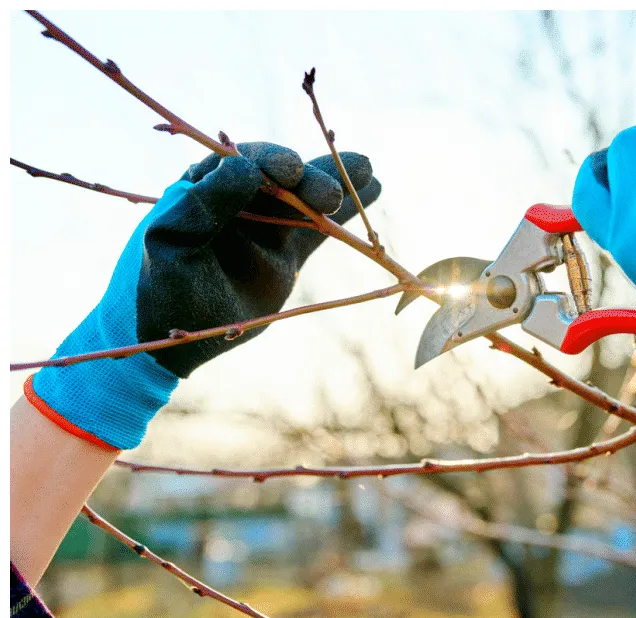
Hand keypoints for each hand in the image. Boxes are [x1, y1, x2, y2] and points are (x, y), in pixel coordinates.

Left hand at [29, 142, 380, 448]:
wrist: (172, 338)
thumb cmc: (163, 287)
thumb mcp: (173, 244)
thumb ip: (204, 204)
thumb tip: (246, 167)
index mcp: (205, 186)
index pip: (244, 161)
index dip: (270, 161)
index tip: (290, 172)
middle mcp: (240, 199)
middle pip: (283, 177)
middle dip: (309, 179)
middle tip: (328, 196)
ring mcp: (266, 225)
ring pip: (306, 197)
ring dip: (334, 185)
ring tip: (368, 173)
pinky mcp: (286, 252)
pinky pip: (319, 226)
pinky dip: (345, 211)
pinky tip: (374, 187)